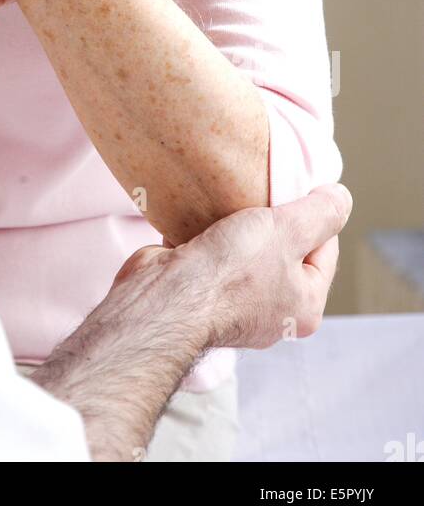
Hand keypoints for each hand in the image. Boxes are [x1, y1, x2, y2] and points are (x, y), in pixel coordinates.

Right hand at [111, 183, 352, 349]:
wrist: (165, 297)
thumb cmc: (231, 271)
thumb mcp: (288, 230)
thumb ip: (321, 213)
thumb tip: (341, 198)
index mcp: (304, 307)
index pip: (324, 248)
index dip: (310, 214)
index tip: (288, 192)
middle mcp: (272, 313)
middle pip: (284, 249)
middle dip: (270, 219)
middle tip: (258, 198)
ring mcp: (233, 306)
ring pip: (247, 251)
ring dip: (237, 226)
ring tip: (229, 203)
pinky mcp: (199, 294)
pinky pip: (213, 256)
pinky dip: (208, 236)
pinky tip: (201, 216)